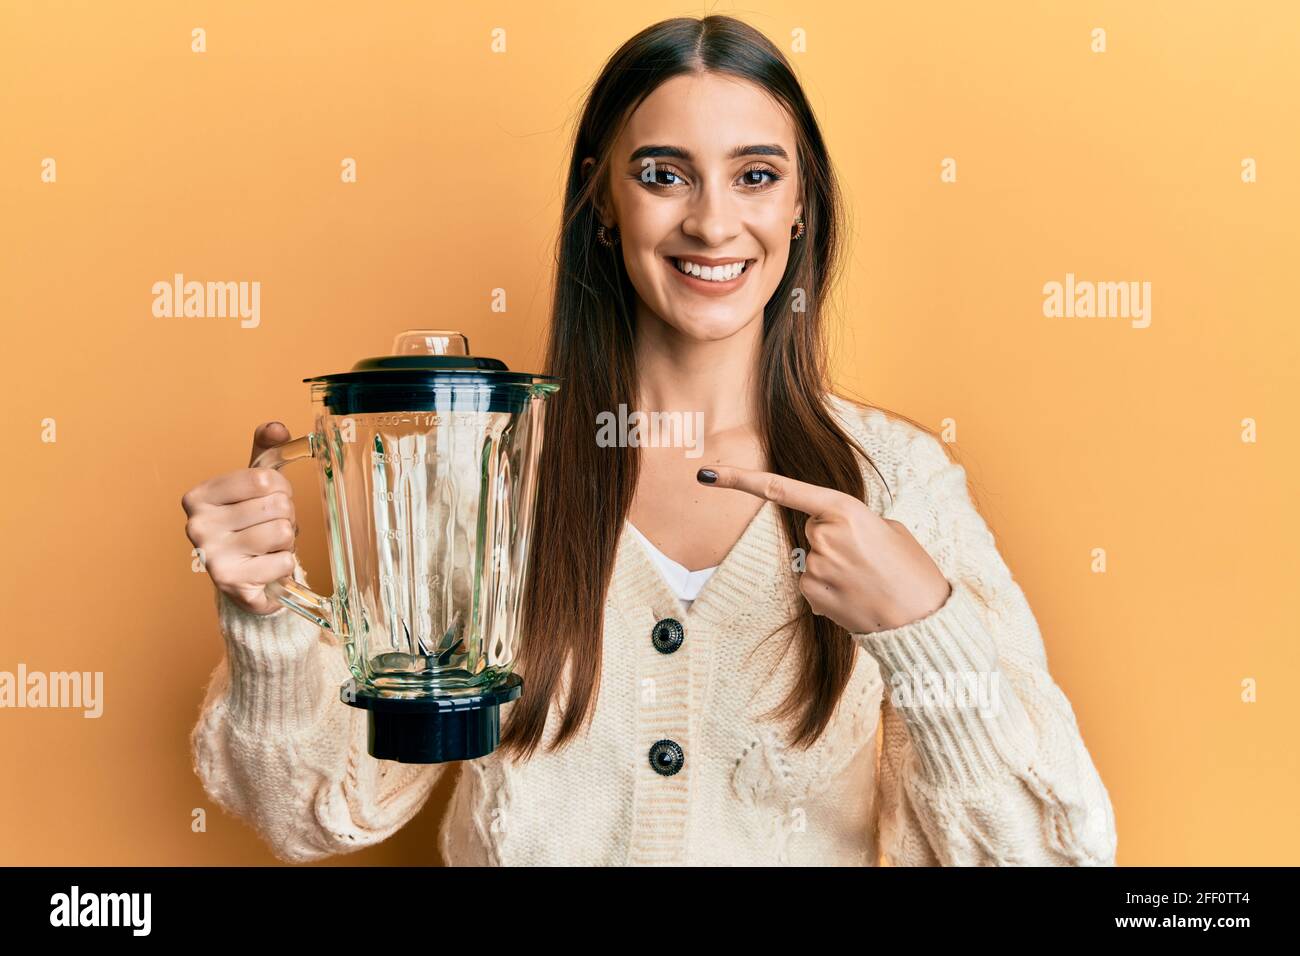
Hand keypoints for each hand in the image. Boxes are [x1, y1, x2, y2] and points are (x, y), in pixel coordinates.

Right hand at [181, 422, 298, 614]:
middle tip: (270, 526)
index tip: (268, 498)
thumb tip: (277, 428)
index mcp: (199, 496)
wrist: (243, 576)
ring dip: (287, 540)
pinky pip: (284, 562)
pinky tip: (267, 566)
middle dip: (286, 515)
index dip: (280, 488)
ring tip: (269, 545)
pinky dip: (284, 564)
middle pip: (278, 505)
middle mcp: (198, 525)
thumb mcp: (253, 483)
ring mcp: (212, 556)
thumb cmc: (248, 523)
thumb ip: (266, 450)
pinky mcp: (231, 582)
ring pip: (282, 532)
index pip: (264, 478)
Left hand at [696, 466, 951, 633]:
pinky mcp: (812, 594)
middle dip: (832, 538)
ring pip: (810, 557)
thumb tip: (827, 532)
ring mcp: (815, 566)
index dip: (741, 480)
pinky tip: (854, 596)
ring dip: (832, 565)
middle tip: (866, 557)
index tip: (709, 473)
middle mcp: (824, 536)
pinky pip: (811, 582)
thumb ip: (850, 521)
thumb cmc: (911, 570)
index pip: (783, 490)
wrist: (922, 619)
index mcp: (845, 510)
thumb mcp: (888, 530)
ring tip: (866, 579)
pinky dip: (828, 588)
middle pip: (810, 528)